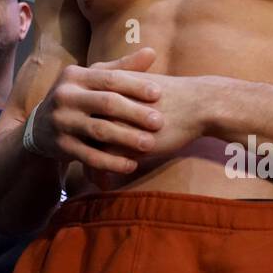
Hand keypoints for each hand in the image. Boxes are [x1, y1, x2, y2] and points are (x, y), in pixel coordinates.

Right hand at [30, 48, 162, 176]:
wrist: (40, 127)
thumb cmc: (78, 98)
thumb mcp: (92, 79)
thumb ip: (121, 68)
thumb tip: (152, 52)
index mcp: (75, 76)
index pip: (109, 79)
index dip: (135, 85)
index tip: (158, 94)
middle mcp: (65, 96)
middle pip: (106, 103)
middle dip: (135, 113)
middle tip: (159, 121)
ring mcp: (61, 122)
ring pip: (99, 131)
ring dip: (126, 139)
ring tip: (150, 144)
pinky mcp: (61, 146)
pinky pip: (90, 156)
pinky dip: (112, 162)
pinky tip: (131, 166)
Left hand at [76, 53, 209, 191]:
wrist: (197, 104)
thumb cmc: (173, 96)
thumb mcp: (141, 87)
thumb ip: (121, 93)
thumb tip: (110, 106)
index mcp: (107, 87)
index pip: (81, 108)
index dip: (78, 126)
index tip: (77, 138)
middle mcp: (104, 105)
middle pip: (79, 129)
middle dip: (77, 146)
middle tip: (75, 158)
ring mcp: (112, 124)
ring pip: (87, 149)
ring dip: (87, 165)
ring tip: (90, 176)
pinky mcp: (124, 144)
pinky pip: (102, 164)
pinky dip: (99, 176)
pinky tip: (103, 184)